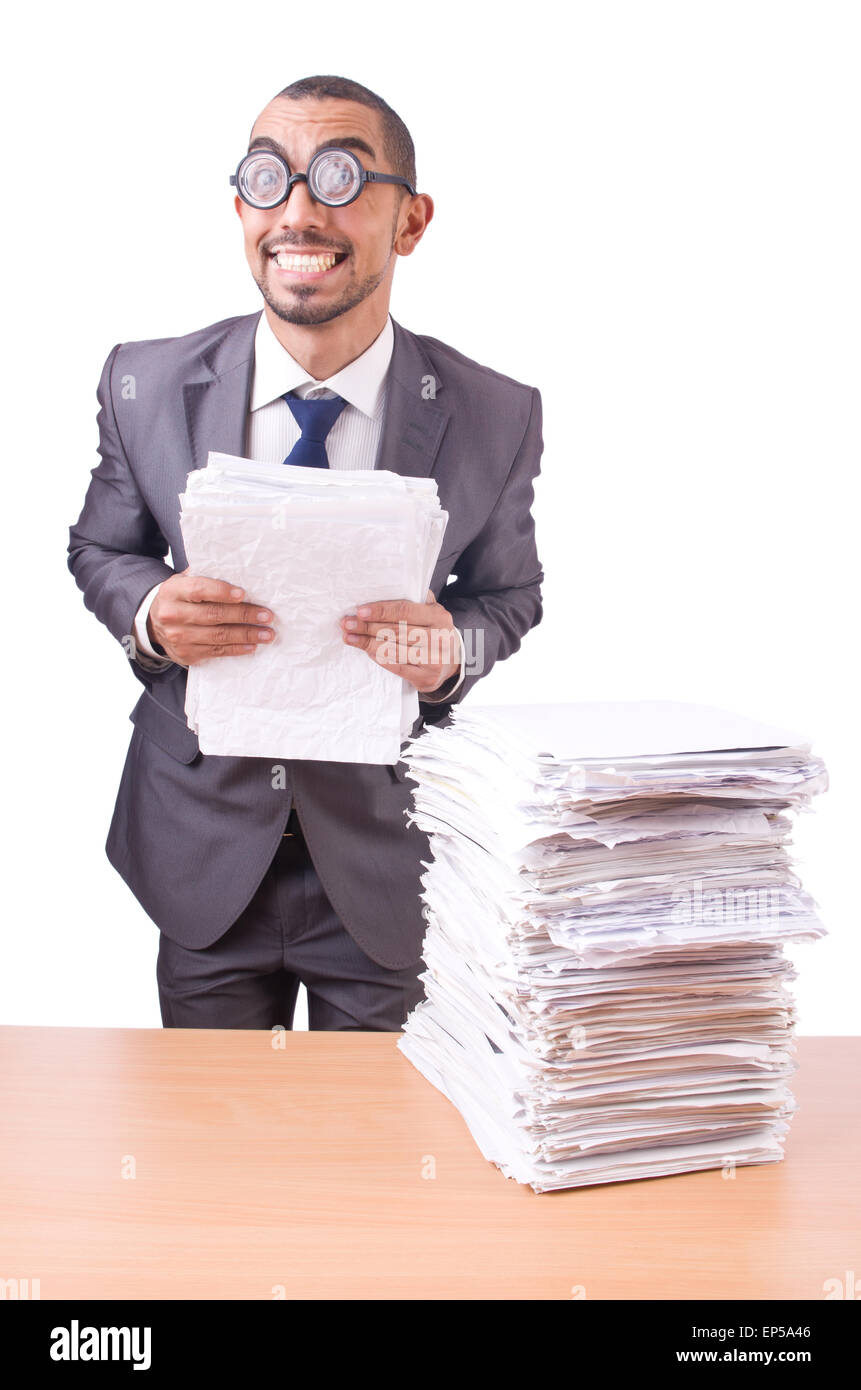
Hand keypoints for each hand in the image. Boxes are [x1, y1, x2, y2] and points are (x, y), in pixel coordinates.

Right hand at [147, 569, 274, 665]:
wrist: (154, 623)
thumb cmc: (180, 598)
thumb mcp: (184, 582)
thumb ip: (206, 576)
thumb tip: (239, 571)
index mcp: (173, 591)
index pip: (199, 590)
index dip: (222, 592)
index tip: (243, 594)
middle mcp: (173, 615)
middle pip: (213, 615)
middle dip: (244, 615)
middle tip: (267, 615)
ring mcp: (179, 637)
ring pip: (218, 636)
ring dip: (246, 635)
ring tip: (267, 634)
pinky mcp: (186, 654)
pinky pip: (216, 651)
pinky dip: (237, 649)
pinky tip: (252, 645)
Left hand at [339, 590, 459, 693]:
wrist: (452, 662)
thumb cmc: (433, 631)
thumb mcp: (431, 612)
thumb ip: (414, 599)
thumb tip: (383, 587)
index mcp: (438, 616)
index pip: (405, 611)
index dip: (380, 611)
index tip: (360, 611)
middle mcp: (439, 638)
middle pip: (396, 631)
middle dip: (367, 627)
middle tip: (347, 623)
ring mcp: (434, 660)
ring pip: (393, 649)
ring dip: (367, 643)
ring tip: (349, 637)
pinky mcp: (426, 677)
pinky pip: (396, 667)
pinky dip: (379, 657)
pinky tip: (366, 650)